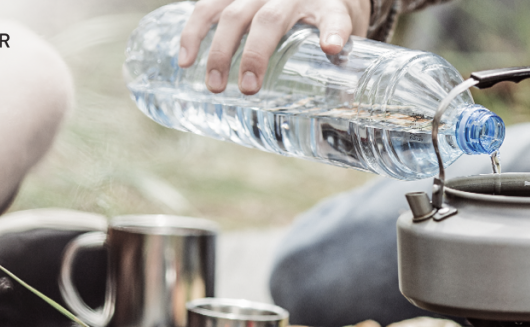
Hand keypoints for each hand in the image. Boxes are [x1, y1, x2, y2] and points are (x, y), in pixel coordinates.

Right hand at [178, 0, 369, 94]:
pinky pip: (207, 7)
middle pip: (271, 19)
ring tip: (215, 87)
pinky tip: (184, 61)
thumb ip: (341, 69)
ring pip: (234, 14)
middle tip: (248, 89)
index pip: (334, 16)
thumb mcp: (342, 39)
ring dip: (220, 51)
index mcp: (327, 5)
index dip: (334, 31)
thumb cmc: (325, 19)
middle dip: (256, 54)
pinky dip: (193, 33)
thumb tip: (344, 112)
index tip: (332, 48)